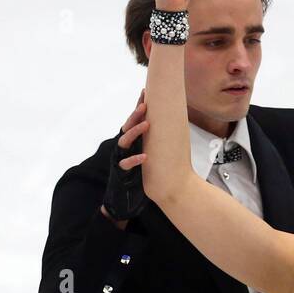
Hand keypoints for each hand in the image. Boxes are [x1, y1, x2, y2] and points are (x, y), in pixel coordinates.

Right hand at [102, 87, 150, 221]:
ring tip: (146, 125)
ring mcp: (121, 158)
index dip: (138, 107)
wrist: (126, 200)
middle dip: (135, 115)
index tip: (145, 92)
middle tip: (145, 105)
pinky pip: (126, 164)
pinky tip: (145, 157)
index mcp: (132, 141)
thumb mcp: (150, 155)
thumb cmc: (141, 176)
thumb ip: (155, 142)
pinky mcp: (121, 172)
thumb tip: (172, 127)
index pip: (134, 121)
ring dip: (135, 132)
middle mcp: (124, 147)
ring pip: (124, 141)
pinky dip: (135, 159)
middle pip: (127, 127)